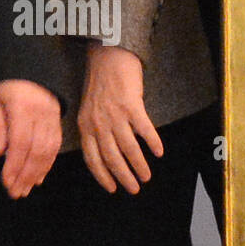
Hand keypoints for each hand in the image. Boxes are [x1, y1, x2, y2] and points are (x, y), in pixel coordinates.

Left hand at [0, 79, 61, 197]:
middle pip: (36, 150)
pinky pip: (55, 149)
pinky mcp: (59, 124)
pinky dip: (46, 166)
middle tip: (15, 192)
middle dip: (25, 174)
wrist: (31, 72)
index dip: (14, 164)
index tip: (6, 181)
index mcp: (22, 106)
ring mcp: (53, 119)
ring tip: (24, 189)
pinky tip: (37, 178)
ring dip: (36, 174)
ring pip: (48, 152)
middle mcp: (41, 114)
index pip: (20, 141)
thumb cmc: (6, 89)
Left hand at [77, 44, 162, 193]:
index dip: (102, 176)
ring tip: (147, 176)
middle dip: (124, 177)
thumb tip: (107, 153)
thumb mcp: (88, 109)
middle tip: (134, 189)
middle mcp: (98, 123)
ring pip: (128, 148)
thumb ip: (94, 129)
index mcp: (85, 125)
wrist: (108, 56)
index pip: (92, 158)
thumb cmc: (100, 83)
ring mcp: (115, 115)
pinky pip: (144, 130)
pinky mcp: (131, 106)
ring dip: (139, 165)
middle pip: (111, 158)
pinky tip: (159, 152)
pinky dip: (153, 143)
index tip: (113, 188)